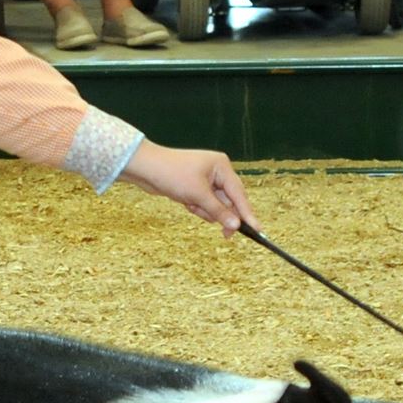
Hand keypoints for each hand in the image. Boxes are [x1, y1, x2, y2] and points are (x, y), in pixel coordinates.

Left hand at [118, 140, 257, 237]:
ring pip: (216, 205)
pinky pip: (204, 204)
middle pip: (229, 201)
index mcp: (222, 166)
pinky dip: (197, 208)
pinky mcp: (196, 187)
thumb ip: (219, 211)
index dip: (247, 213)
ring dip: (205, 211)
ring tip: (190, 204)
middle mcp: (217, 171)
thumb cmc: (172, 175)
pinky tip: (185, 203)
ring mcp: (207, 179)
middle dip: (220, 214)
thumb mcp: (197, 195)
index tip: (257, 230)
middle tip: (226, 236)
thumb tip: (236, 225)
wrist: (145, 168)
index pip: (239, 193)